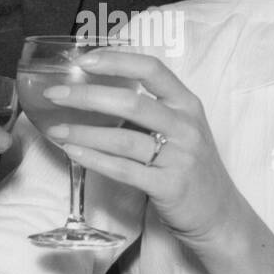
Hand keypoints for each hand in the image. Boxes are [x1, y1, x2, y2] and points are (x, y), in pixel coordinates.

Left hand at [44, 49, 246, 249]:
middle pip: (131, 103)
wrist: (219, 213)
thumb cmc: (190, 165)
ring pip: (123, 139)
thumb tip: (97, 92)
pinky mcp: (168, 186)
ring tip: (56, 129)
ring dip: (84, 133)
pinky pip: (124, 170)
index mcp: (187, 104)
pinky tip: (74, 153)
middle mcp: (185, 126)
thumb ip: (150, 110)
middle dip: (87, 96)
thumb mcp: (181, 128)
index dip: (117, 61)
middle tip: (55, 95)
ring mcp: (179, 157)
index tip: (84, 60)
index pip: (152, 69)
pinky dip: (94, 160)